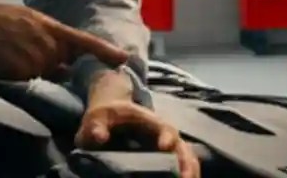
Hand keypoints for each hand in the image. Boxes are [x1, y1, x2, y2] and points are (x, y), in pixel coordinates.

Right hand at [0, 0, 128, 80]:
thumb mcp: (29, 20)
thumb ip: (49, 38)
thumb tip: (62, 60)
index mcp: (52, 28)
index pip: (85, 42)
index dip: (105, 51)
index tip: (124, 59)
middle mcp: (49, 47)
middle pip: (62, 66)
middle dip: (52, 64)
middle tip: (25, 49)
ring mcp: (37, 62)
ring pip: (45, 76)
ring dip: (34, 70)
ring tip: (12, 54)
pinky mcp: (22, 76)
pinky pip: (28, 82)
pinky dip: (19, 77)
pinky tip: (5, 62)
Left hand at [76, 99, 201, 177]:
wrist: (112, 116)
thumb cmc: (107, 116)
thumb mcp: (98, 117)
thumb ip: (96, 126)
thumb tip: (98, 137)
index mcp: (151, 122)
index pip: (165, 128)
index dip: (167, 136)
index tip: (164, 147)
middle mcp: (165, 136)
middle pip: (183, 148)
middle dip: (187, 164)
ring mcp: (168, 150)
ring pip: (188, 161)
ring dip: (190, 174)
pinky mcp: (165, 162)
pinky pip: (181, 169)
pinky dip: (186, 176)